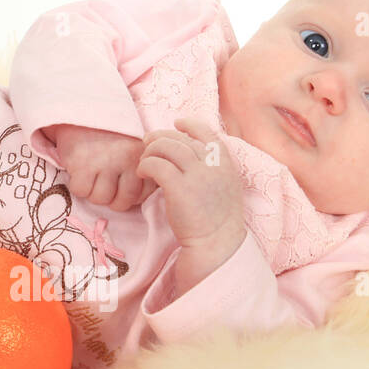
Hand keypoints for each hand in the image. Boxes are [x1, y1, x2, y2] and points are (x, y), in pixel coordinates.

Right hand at [48, 124, 158, 211]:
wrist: (82, 111)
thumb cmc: (109, 136)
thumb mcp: (133, 147)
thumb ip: (142, 169)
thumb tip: (140, 199)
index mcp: (142, 156)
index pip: (142, 195)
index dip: (129, 196)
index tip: (120, 185)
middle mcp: (126, 158)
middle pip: (122, 203)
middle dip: (111, 199)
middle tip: (104, 183)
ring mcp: (104, 161)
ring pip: (100, 199)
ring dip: (93, 192)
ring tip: (92, 175)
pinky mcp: (82, 162)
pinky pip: (81, 191)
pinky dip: (78, 186)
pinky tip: (79, 172)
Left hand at [137, 117, 245, 251]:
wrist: (217, 244)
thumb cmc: (216, 221)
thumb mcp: (224, 187)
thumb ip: (212, 168)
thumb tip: (188, 152)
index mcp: (225, 162)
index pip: (207, 132)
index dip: (189, 124)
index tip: (176, 124)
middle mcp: (213, 164)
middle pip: (180, 138)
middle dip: (160, 137)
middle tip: (147, 143)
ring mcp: (197, 175)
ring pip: (166, 147)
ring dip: (151, 151)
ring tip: (144, 162)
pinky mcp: (179, 188)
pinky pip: (156, 165)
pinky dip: (145, 165)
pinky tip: (142, 174)